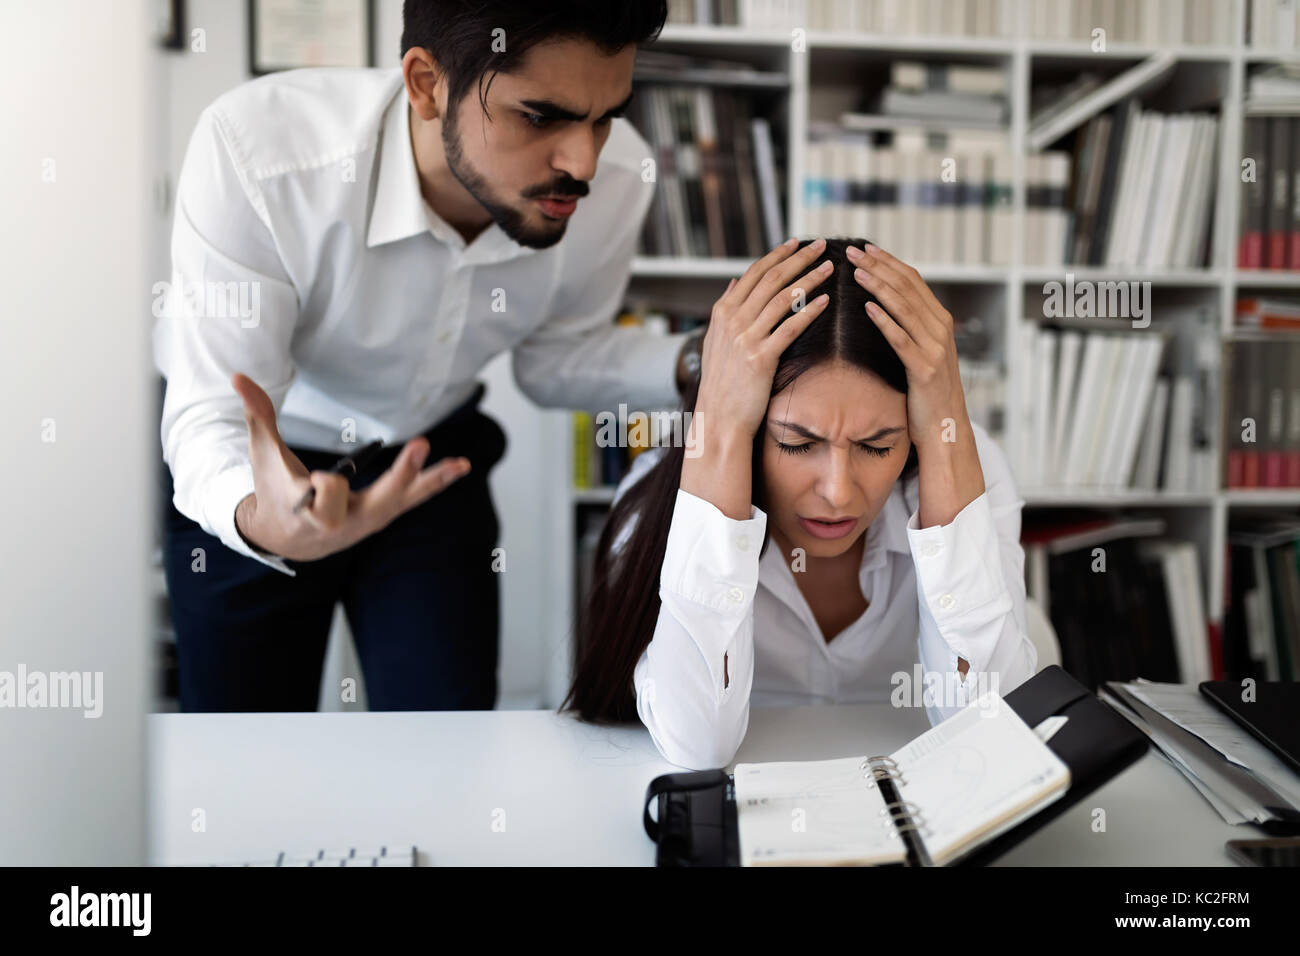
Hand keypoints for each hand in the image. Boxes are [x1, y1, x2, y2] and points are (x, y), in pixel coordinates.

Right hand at [231, 373, 470, 561]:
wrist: (285, 537)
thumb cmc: (274, 489)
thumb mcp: (263, 455)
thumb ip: (256, 416)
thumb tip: (238, 377)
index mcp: (310, 512)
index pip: (327, 494)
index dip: (326, 486)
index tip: (317, 479)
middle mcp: (345, 522)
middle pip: (377, 500)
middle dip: (401, 474)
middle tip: (422, 442)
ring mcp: (368, 520)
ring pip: (404, 500)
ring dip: (433, 479)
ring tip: (461, 463)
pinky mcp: (383, 514)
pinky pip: (413, 498)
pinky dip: (434, 483)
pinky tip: (460, 466)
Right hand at [696, 237, 832, 437]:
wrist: (718, 418)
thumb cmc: (721, 382)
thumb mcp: (715, 340)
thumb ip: (725, 309)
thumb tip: (734, 282)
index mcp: (723, 312)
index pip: (753, 273)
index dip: (777, 255)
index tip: (797, 243)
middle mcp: (733, 321)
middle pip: (771, 279)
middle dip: (799, 259)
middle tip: (821, 246)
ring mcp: (746, 339)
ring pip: (783, 299)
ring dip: (809, 280)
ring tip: (829, 269)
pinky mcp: (761, 358)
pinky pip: (790, 328)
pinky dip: (809, 312)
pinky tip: (826, 301)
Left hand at [846, 243, 969, 451]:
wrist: (945, 427)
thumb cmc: (926, 391)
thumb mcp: (922, 352)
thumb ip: (911, 327)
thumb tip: (885, 304)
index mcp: (940, 321)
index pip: (913, 280)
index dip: (888, 262)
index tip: (865, 248)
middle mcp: (941, 329)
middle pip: (908, 287)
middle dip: (879, 266)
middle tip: (853, 251)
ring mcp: (936, 348)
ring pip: (905, 308)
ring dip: (879, 286)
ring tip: (856, 271)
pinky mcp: (925, 369)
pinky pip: (902, 340)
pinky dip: (884, 321)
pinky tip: (867, 308)